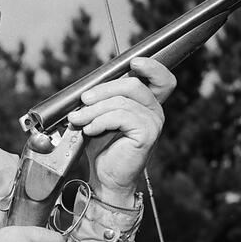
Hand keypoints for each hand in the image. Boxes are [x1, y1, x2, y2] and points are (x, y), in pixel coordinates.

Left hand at [67, 56, 175, 203]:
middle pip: (133, 84)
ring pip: (122, 101)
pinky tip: (89, 129)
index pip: (162, 79)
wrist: (106, 178)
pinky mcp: (147, 134)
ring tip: (77, 119)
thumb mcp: (101, 116)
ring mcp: (154, 122)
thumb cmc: (103, 147)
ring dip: (94, 110)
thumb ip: (102, 99)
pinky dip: (100, 121)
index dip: (152, 67)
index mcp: (147, 103)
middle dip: (102, 90)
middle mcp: (155, 111)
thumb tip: (87, 88)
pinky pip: (120, 116)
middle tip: (83, 101)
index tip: (134, 63)